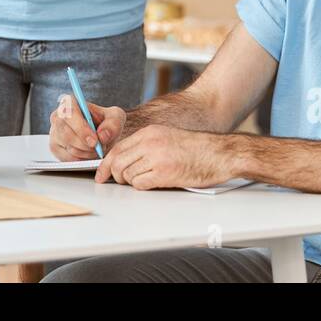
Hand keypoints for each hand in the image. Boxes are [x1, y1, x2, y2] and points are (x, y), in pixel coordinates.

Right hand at [49, 94, 125, 160]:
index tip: (94, 141)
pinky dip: (81, 159)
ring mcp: (54, 132)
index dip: (81, 129)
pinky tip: (88, 154)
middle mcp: (58, 116)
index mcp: (70, 102)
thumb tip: (102, 136)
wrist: (101, 134)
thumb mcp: (116, 117)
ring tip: (96, 149)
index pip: (69, 114)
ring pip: (67, 147)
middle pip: (66, 133)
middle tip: (99, 148)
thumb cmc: (106, 122)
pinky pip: (66, 158)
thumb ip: (113, 124)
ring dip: (85, 153)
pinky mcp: (55, 147)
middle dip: (85, 145)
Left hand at [97, 125, 235, 189]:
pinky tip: (152, 183)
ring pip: (128, 175)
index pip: (117, 148)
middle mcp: (150, 143)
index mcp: (150, 133)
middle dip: (114, 175)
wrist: (219, 154)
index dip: (106, 164)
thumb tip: (124, 160)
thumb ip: (146, 145)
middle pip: (117, 162)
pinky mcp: (165, 174)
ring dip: (131, 182)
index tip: (101, 174)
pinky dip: (142, 187)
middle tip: (118, 182)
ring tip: (144, 181)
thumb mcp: (167, 137)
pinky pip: (140, 184)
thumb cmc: (196, 149)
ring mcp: (157, 158)